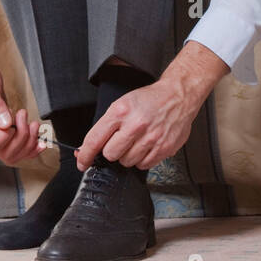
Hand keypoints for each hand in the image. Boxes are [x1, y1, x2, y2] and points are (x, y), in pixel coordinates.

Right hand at [0, 58, 43, 166]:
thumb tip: (6, 124)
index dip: (9, 135)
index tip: (15, 117)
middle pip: (4, 153)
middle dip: (22, 138)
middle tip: (27, 118)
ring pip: (10, 155)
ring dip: (27, 143)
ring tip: (33, 125)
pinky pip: (13, 150)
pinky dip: (28, 148)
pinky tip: (39, 142)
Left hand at [74, 74, 202, 171]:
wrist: (178, 96)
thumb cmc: (149, 100)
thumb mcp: (122, 104)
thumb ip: (105, 127)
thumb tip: (86, 149)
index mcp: (121, 111)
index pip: (95, 139)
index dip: (85, 155)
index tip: (82, 162)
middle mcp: (135, 125)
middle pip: (110, 154)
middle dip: (112, 151)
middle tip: (121, 141)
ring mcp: (151, 137)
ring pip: (127, 162)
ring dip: (128, 155)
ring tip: (137, 141)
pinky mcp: (164, 147)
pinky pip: (144, 165)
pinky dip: (142, 159)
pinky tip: (146, 146)